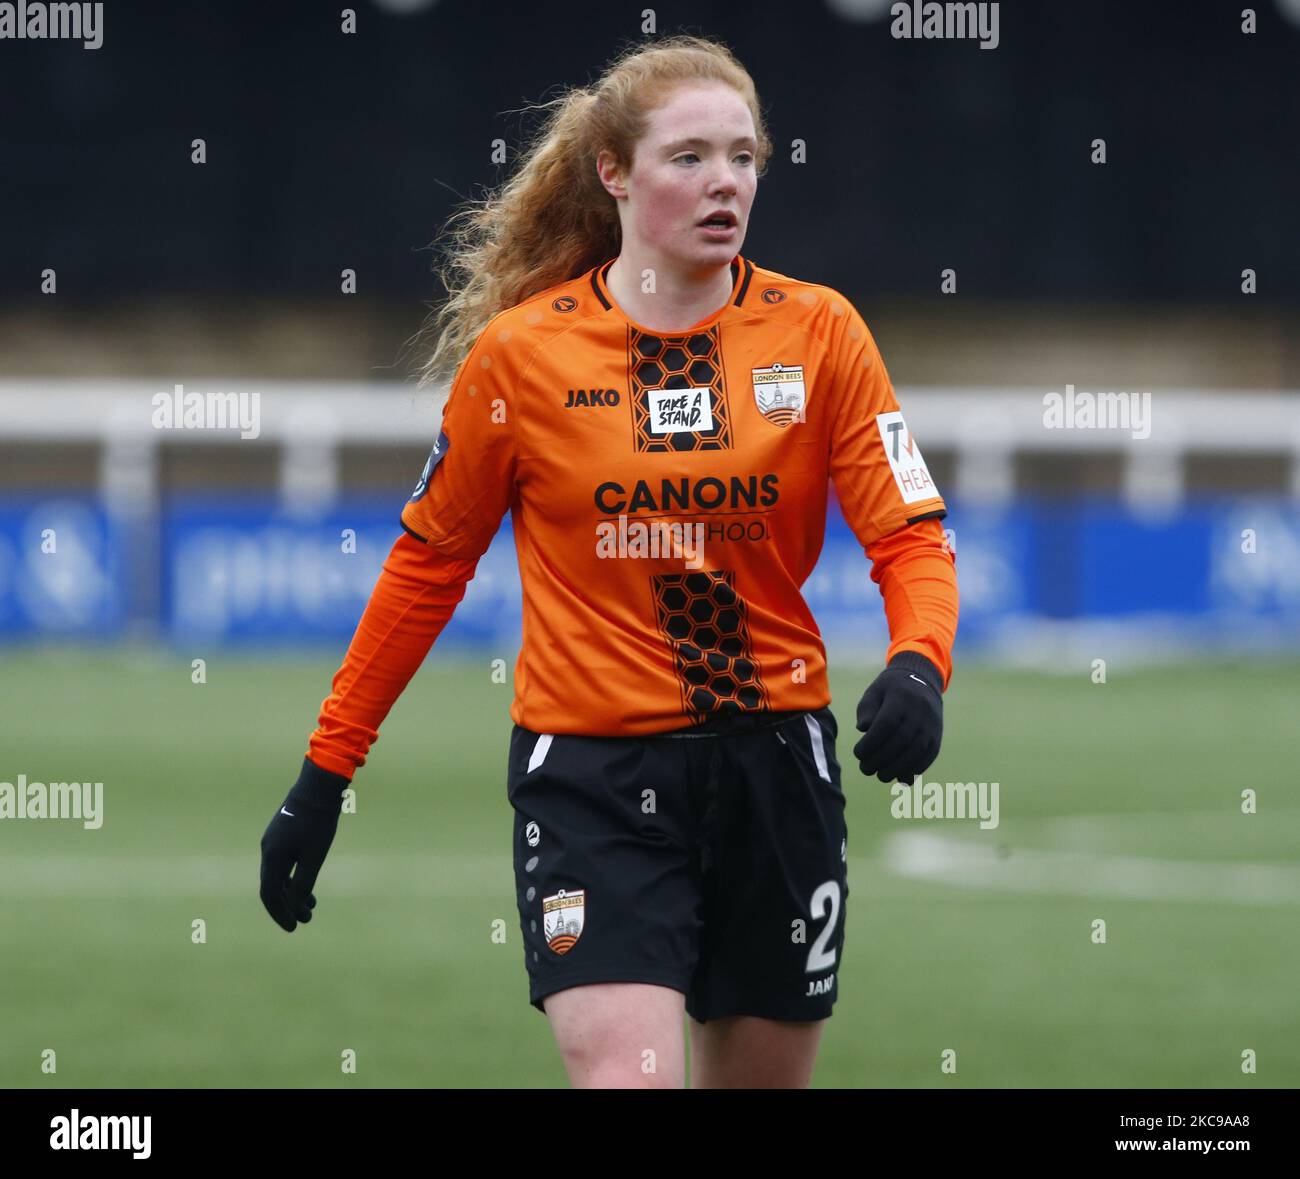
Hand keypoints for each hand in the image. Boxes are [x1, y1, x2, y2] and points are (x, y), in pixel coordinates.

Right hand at [260, 758, 349, 931]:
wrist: (318, 787)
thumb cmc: (318, 822)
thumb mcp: (314, 856)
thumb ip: (304, 882)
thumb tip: (295, 906)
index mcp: (272, 857)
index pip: (270, 895)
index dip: (280, 914)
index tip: (293, 928)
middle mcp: (268, 851)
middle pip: (272, 887)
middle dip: (287, 906)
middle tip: (305, 920)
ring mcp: (274, 842)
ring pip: (279, 876)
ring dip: (292, 893)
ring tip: (311, 906)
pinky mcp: (283, 835)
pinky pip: (283, 864)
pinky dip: (293, 877)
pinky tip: (308, 883)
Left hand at [853, 652, 943, 783]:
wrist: (922, 681)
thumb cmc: (890, 690)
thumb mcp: (874, 692)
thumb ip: (866, 710)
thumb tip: (863, 729)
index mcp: (900, 699)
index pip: (886, 725)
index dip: (871, 743)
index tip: (858, 753)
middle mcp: (918, 713)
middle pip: (900, 741)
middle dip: (880, 759)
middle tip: (865, 769)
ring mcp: (930, 726)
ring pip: (915, 752)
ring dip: (897, 769)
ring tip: (881, 776)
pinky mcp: (936, 738)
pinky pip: (927, 757)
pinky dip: (914, 770)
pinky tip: (900, 776)